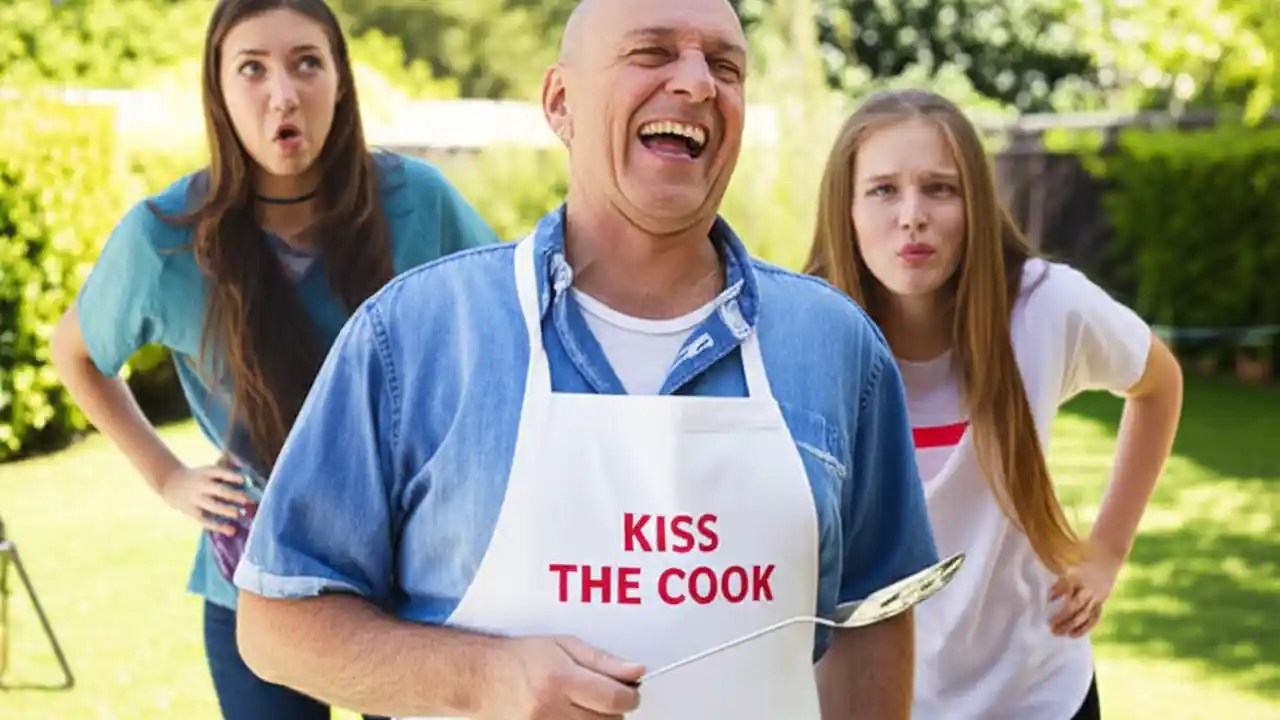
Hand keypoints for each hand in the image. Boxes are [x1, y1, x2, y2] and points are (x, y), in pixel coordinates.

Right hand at [159, 464, 252, 535]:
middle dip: (233, 495)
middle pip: (218, 490)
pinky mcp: (192, 512)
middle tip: (247, 501)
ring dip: (226, 510)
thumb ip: (225, 470)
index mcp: (206, 472)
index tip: (244, 479)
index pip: (220, 472)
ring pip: (212, 506)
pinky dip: (217, 525)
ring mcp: (196, 499)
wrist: (170, 483)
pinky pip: (205, 520)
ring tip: (238, 514)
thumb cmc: (198, 476)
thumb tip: (247, 476)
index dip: (231, 476)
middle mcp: (201, 485)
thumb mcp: (208, 469)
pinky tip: (230, 530)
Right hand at [479, 635, 644, 719]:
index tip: (630, 690)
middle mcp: (551, 709)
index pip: (614, 699)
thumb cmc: (520, 658)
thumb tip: (636, 671)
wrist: (481, 677)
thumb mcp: (564, 646)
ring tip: (585, 707)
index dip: (631, 695)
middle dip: (614, 710)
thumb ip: (603, 660)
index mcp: (560, 680)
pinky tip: (574, 716)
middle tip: (604, 696)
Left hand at [1049, 548, 1122, 637]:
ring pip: (1084, 614)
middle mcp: (1089, 587)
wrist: (1109, 554)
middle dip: (1063, 617)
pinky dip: (1084, 627)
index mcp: (1080, 575)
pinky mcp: (1101, 600)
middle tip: (1050, 625)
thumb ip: (1060, 577)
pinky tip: (1073, 635)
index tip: (1048, 599)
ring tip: (1058, 633)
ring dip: (1071, 625)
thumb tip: (1049, 595)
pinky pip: (1094, 617)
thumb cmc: (1084, 555)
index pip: (1068, 585)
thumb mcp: (1070, 560)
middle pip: (1076, 605)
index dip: (1058, 591)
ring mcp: (1097, 595)